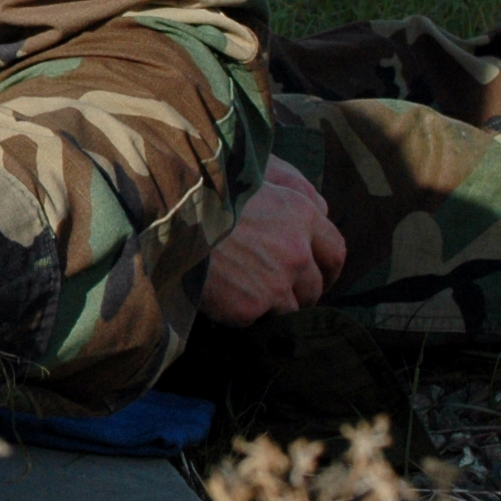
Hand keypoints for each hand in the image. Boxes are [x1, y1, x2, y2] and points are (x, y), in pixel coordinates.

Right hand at [200, 158, 345, 325]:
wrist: (165, 218)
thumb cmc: (204, 193)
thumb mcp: (252, 181)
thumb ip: (286, 197)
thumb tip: (311, 212)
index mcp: (301, 214)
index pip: (335, 251)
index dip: (327, 269)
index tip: (318, 277)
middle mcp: (297, 250)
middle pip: (315, 286)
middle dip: (300, 292)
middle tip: (276, 292)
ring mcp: (277, 281)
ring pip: (291, 309)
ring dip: (272, 307)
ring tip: (244, 296)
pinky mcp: (252, 305)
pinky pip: (257, 320)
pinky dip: (243, 314)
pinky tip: (223, 299)